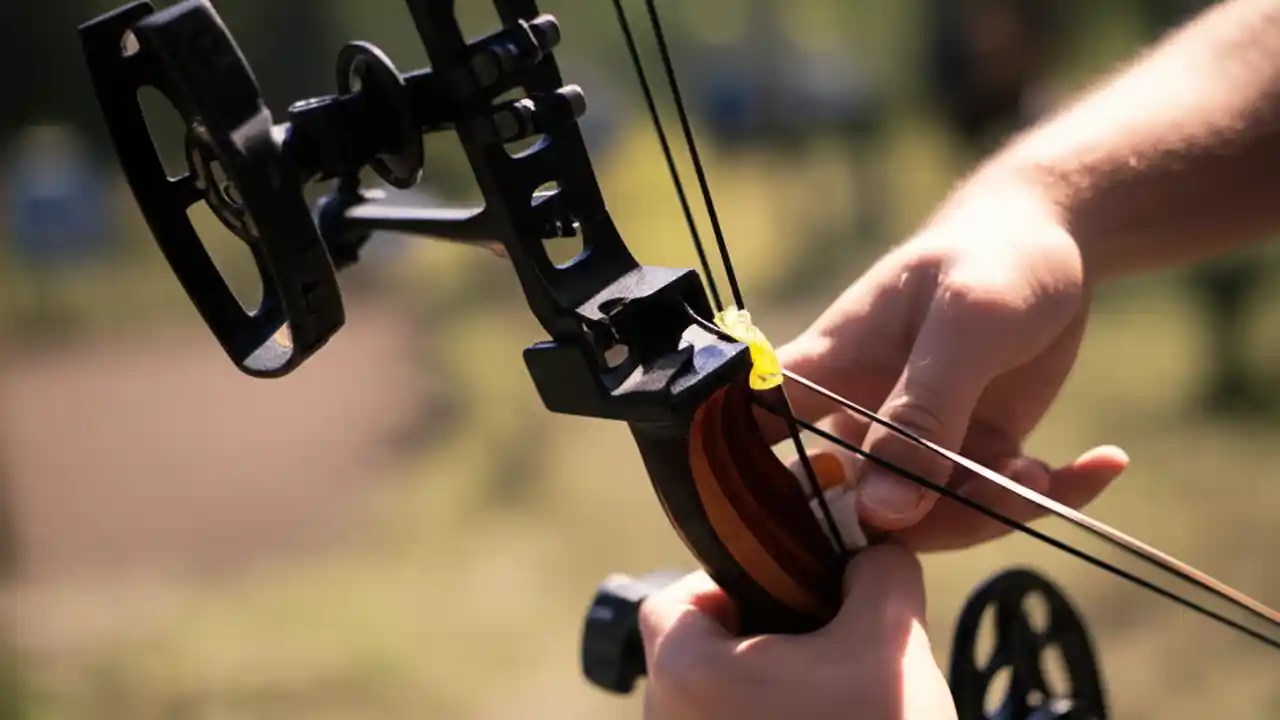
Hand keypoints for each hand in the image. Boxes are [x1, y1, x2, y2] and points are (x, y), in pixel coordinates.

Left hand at [640, 545, 954, 719]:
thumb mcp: (890, 643)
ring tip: (831, 705)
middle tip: (822, 651)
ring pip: (715, 707)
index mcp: (683, 672)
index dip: (733, 585)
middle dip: (759, 644)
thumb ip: (879, 576)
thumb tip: (872, 555)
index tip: (790, 599)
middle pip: (697, 656)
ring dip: (766, 696)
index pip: (676, 600)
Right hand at [778, 179, 1128, 549]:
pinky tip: (1101, 462)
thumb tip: (884, 513)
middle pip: (847, 509)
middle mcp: (851, 419)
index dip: (746, 495)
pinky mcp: (961, 459)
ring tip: (1049, 471)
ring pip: (922, 523)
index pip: (751, 438)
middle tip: (1007, 485)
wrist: (1055, 241)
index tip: (792, 535)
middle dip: (928, 521)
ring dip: (994, 512)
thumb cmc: (991, 258)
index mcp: (821, 374)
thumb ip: (921, 416)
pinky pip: (986, 507)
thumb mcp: (965, 325)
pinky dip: (1046, 497)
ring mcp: (906, 445)